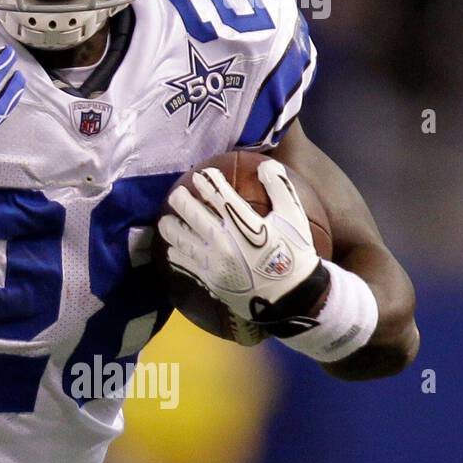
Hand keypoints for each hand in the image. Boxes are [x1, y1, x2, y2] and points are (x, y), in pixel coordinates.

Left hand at [158, 161, 330, 334]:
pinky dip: (176, 253)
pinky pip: (184, 263)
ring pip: (181, 238)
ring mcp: (214, 262)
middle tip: (177, 194)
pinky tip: (173, 248)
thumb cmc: (294, 255)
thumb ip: (280, 189)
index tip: (200, 175)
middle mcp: (224, 242)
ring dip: (171, 226)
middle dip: (181, 199)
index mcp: (245, 225)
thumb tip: (266, 164)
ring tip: (167, 220)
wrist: (293, 298)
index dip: (206, 182)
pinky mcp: (209, 280)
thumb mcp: (294, 219)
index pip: (218, 195)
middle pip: (192, 213)